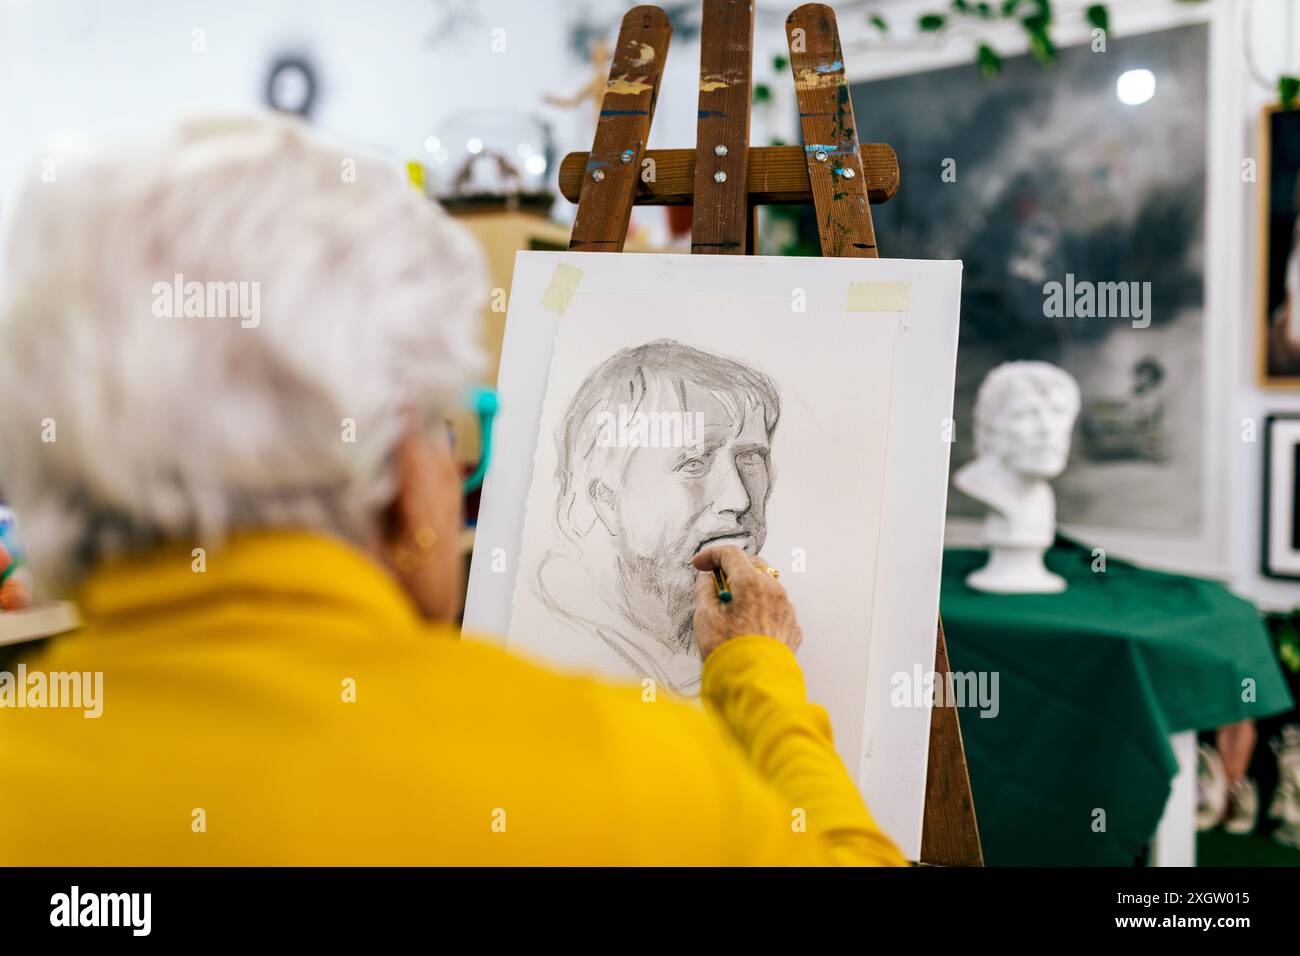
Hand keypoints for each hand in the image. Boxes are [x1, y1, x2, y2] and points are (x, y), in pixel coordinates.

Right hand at [691, 545, 802, 660]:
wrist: (755, 684)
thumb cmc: (728, 650)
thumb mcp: (704, 617)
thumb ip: (704, 591)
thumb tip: (708, 581)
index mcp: (750, 583)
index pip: (730, 554)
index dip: (711, 555)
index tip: (700, 564)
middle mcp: (773, 590)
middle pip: (754, 564)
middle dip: (734, 568)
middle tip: (716, 583)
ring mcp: (786, 608)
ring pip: (768, 585)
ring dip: (750, 588)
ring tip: (733, 607)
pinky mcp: (792, 627)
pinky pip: (776, 608)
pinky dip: (762, 608)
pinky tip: (748, 624)